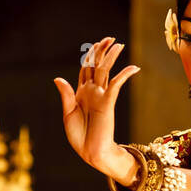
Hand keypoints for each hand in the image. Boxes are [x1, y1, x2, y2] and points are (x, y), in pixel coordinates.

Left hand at [53, 36, 140, 172]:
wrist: (90, 152)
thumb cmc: (79, 136)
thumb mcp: (68, 114)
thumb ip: (66, 95)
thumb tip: (58, 78)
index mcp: (81, 92)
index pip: (86, 68)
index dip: (90, 55)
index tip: (96, 45)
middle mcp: (92, 91)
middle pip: (97, 65)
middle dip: (102, 51)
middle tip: (110, 38)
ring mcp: (101, 96)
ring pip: (105, 71)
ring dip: (111, 57)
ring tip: (119, 45)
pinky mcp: (108, 103)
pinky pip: (116, 85)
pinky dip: (123, 75)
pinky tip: (133, 68)